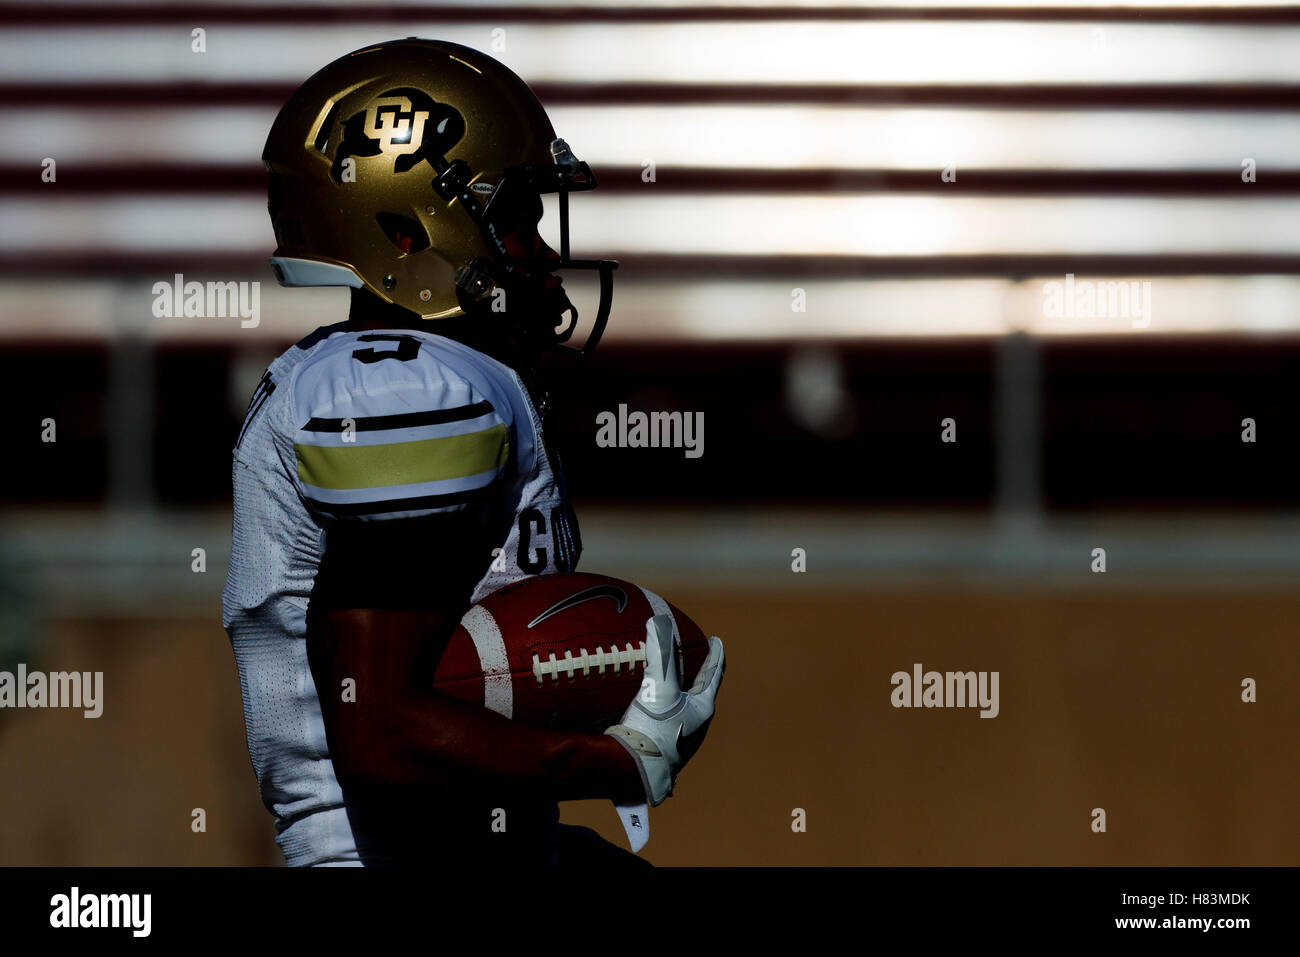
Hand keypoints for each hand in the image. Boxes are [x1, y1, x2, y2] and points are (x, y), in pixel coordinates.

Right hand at [605, 614, 724, 805]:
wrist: (634, 771)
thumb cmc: (652, 728)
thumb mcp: (658, 686)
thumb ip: (660, 653)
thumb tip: (657, 620)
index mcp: (703, 709)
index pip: (714, 674)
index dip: (716, 654)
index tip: (717, 640)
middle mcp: (697, 726)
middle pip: (702, 693)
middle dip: (699, 675)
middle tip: (696, 659)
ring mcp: (681, 740)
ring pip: (685, 710)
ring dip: (681, 695)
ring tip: (673, 683)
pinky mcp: (664, 750)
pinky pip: (668, 723)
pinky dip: (665, 710)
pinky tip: (651, 712)